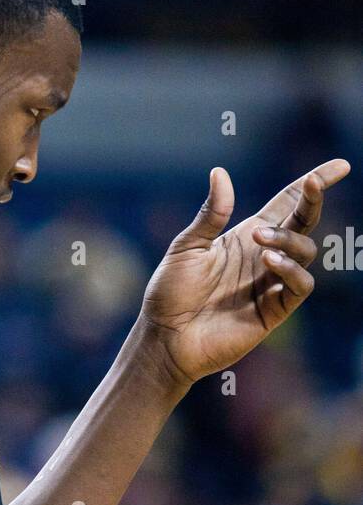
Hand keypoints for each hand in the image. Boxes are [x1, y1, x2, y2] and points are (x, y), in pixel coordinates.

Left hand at [138, 159, 350, 385]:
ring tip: (261, 240)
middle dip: (313, 201)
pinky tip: (269, 262)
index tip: (339, 166)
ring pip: (306, 252)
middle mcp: (264, 257)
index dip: (313, 185)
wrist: (164, 337)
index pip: (288, 203)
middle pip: (304, 223)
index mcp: (245, 236)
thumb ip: (210, 214)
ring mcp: (271, 283)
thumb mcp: (186, 247)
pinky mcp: (273, 310)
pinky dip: (292, 270)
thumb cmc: (170, 293)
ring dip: (289, 239)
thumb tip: (220, 172)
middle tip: (312, 184)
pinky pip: (300, 286)